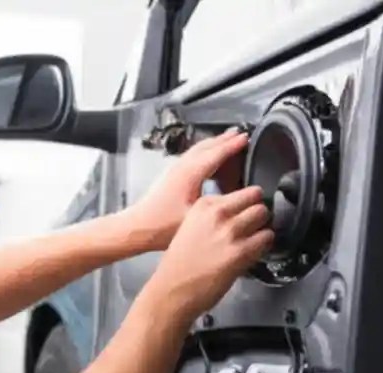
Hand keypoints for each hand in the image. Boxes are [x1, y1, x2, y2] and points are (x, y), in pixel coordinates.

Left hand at [122, 128, 250, 251]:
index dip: (232, 146)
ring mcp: (174, 170)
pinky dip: (204, 152)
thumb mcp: (196, 217)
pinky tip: (207, 160)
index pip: (215, 154)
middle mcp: (181, 168)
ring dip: (213, 144)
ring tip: (227, 141)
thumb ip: (218, 205)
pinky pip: (191, 157)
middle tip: (240, 134)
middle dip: (224, 139)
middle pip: (206, 147)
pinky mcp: (170, 176)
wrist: (137, 228)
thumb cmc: (162, 226)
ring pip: (197, 150)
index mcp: (189, 174)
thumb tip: (240, 197)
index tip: (246, 138)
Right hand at [143, 186, 272, 322]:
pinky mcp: (240, 252)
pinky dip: (265, 244)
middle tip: (254, 225)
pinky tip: (254, 251)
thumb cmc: (179, 264)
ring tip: (255, 238)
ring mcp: (230, 232)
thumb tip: (237, 214)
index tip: (247, 210)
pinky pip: (266, 238)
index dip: (248, 203)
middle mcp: (218, 214)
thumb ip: (213, 216)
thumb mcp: (190, 226)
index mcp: (204, 205)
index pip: (243, 192)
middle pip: (256, 200)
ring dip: (262, 226)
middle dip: (258, 213)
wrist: (172, 289)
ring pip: (263, 215)